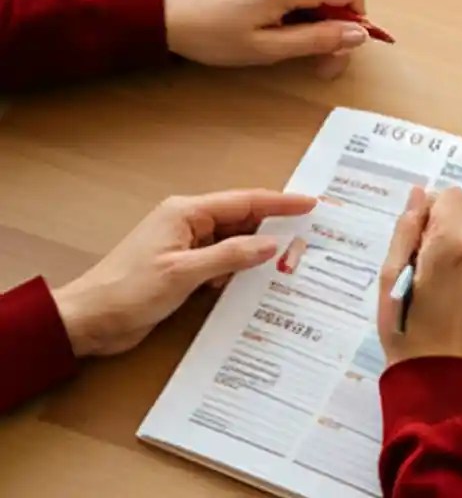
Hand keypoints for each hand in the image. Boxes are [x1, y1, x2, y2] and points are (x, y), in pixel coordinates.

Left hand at [52, 190, 316, 356]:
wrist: (89, 320)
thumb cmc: (128, 291)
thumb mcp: (183, 273)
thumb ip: (229, 256)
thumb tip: (271, 244)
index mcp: (186, 213)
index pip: (244, 202)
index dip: (280, 203)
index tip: (311, 205)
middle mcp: (189, 224)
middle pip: (243, 220)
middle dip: (275, 228)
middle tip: (310, 238)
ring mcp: (187, 247)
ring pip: (235, 243)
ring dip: (259, 252)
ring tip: (294, 261)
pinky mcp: (185, 269)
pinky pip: (224, 262)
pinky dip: (241, 270)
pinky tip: (259, 282)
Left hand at [165, 0, 368, 78]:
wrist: (165, 14)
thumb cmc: (212, 36)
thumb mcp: (267, 48)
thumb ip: (317, 40)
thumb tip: (359, 34)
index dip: (358, 15)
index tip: (341, 41)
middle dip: (337, 25)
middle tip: (319, 62)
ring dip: (317, 19)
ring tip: (290, 43)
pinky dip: (300, 7)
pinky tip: (275, 25)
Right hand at [378, 187, 461, 365]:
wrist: (443, 374)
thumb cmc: (407, 328)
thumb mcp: (391, 277)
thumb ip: (406, 230)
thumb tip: (418, 194)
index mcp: (452, 243)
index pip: (449, 196)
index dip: (428, 211)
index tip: (415, 240)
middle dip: (442, 226)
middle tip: (423, 264)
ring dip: (457, 242)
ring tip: (438, 279)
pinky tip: (453, 287)